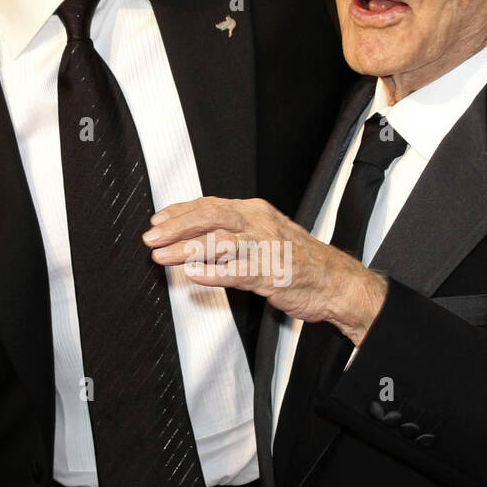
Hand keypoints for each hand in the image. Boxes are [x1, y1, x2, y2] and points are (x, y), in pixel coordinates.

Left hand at [144, 195, 387, 345]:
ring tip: (161, 257)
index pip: (211, 205)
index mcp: (255, 212)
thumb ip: (233, 231)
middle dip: (176, 226)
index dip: (180, 212)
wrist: (335, 281)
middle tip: (151, 238)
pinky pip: (238, 272)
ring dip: (186, 249)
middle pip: (211, 217)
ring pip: (219, 243)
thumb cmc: (299, 260)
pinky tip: (193, 275)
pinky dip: (214, 273)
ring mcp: (266, 249)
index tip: (157, 220)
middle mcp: (259, 224)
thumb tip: (194, 234)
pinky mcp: (272, 274)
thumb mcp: (265, 234)